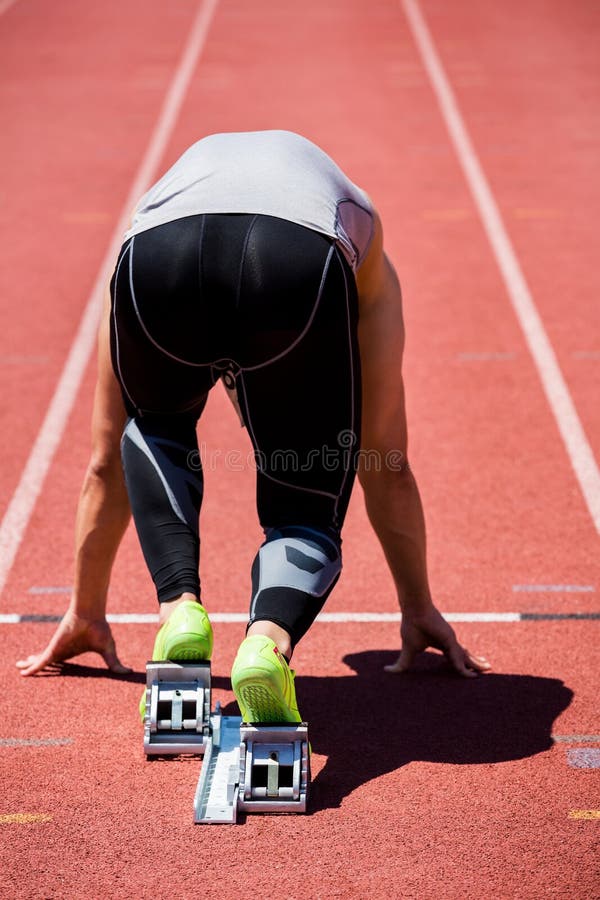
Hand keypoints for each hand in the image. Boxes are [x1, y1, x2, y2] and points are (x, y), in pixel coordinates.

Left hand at [16, 610, 130, 675]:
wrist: (91, 614)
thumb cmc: (99, 628)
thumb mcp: (108, 650)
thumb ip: (114, 662)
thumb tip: (128, 672)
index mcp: (74, 651)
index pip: (64, 663)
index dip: (59, 668)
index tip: (54, 672)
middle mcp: (63, 651)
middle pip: (49, 661)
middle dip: (39, 664)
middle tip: (29, 669)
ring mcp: (57, 650)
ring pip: (40, 661)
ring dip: (30, 664)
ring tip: (20, 667)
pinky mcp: (53, 650)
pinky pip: (40, 663)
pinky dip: (32, 668)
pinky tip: (23, 673)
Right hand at [385, 603, 490, 677]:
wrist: (414, 611)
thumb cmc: (411, 626)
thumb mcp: (408, 650)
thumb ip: (402, 663)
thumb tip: (386, 671)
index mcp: (441, 644)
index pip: (453, 657)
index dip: (460, 665)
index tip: (467, 672)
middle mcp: (449, 642)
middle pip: (464, 656)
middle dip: (474, 663)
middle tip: (485, 669)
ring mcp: (451, 641)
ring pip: (466, 657)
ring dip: (476, 665)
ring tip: (488, 669)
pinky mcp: (450, 639)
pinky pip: (458, 658)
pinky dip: (463, 668)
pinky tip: (470, 675)